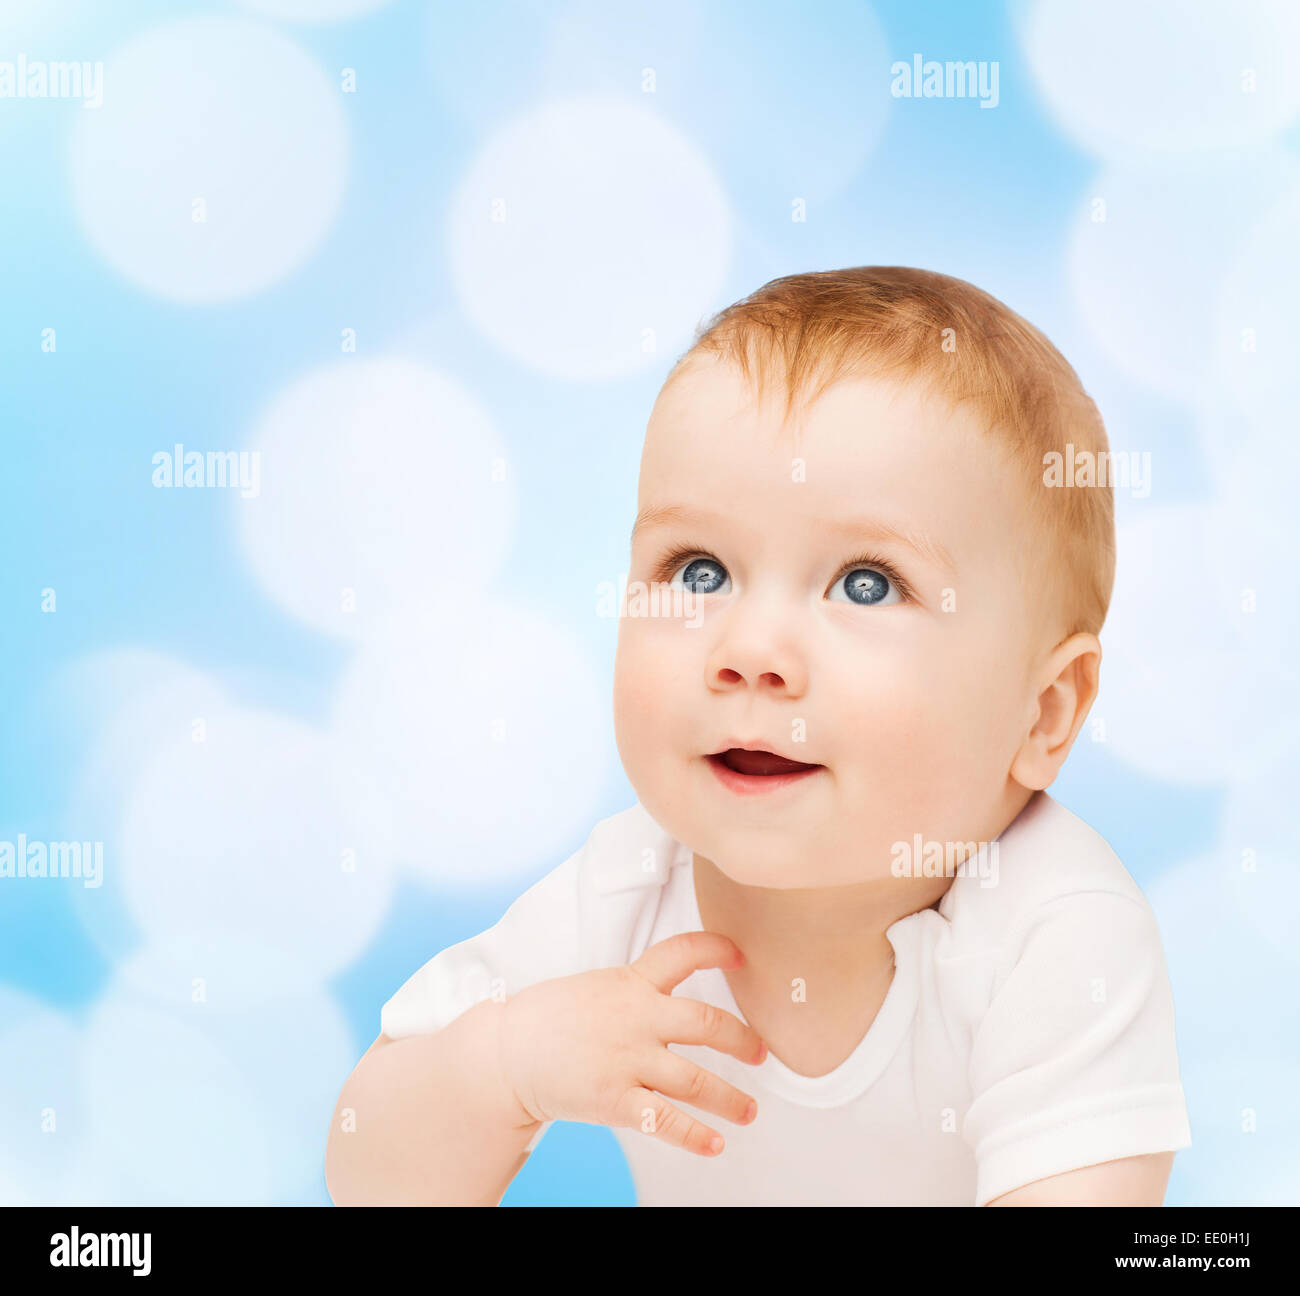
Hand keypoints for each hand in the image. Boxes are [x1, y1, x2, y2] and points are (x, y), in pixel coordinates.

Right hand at [499, 931, 766, 1155]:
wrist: (502, 1054)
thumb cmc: (544, 1019)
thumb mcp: (592, 988)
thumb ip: (631, 991)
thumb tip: (664, 999)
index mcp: (629, 982)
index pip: (681, 953)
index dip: (716, 949)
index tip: (739, 953)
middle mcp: (635, 1017)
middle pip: (706, 1023)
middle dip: (742, 1040)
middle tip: (761, 1053)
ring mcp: (626, 1059)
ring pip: (695, 1079)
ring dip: (729, 1098)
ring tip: (750, 1111)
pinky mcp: (612, 1099)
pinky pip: (664, 1119)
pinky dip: (694, 1135)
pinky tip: (715, 1144)